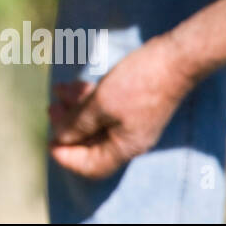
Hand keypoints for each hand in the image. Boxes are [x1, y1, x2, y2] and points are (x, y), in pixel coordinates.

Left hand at [48, 36, 195, 179]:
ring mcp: (132, 121)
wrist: (175, 58)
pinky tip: (72, 86)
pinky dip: (87, 99)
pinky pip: (105, 107)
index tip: (49, 142)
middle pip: (91, 144)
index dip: (67, 157)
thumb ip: (79, 124)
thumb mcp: (101, 104)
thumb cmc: (138, 82)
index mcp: (124, 146)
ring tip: (57, 92)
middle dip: (68, 128)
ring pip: (96, 122)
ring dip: (75, 109)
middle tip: (51, 110)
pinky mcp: (133, 103)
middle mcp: (129, 138)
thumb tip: (60, 138)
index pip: (91, 166)